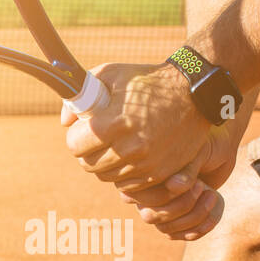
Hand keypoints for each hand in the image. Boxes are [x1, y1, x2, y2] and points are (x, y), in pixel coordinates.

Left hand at [60, 63, 236, 239]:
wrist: (194, 94)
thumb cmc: (148, 81)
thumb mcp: (111, 75)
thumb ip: (81, 95)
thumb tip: (65, 121)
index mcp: (113, 123)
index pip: (75, 146)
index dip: (75, 137)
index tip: (82, 129)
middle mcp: (129, 148)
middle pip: (88, 165)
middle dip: (87, 152)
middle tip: (96, 139)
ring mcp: (145, 164)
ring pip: (107, 177)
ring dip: (105, 163)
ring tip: (114, 145)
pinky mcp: (159, 174)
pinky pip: (128, 185)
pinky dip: (124, 174)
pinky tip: (130, 156)